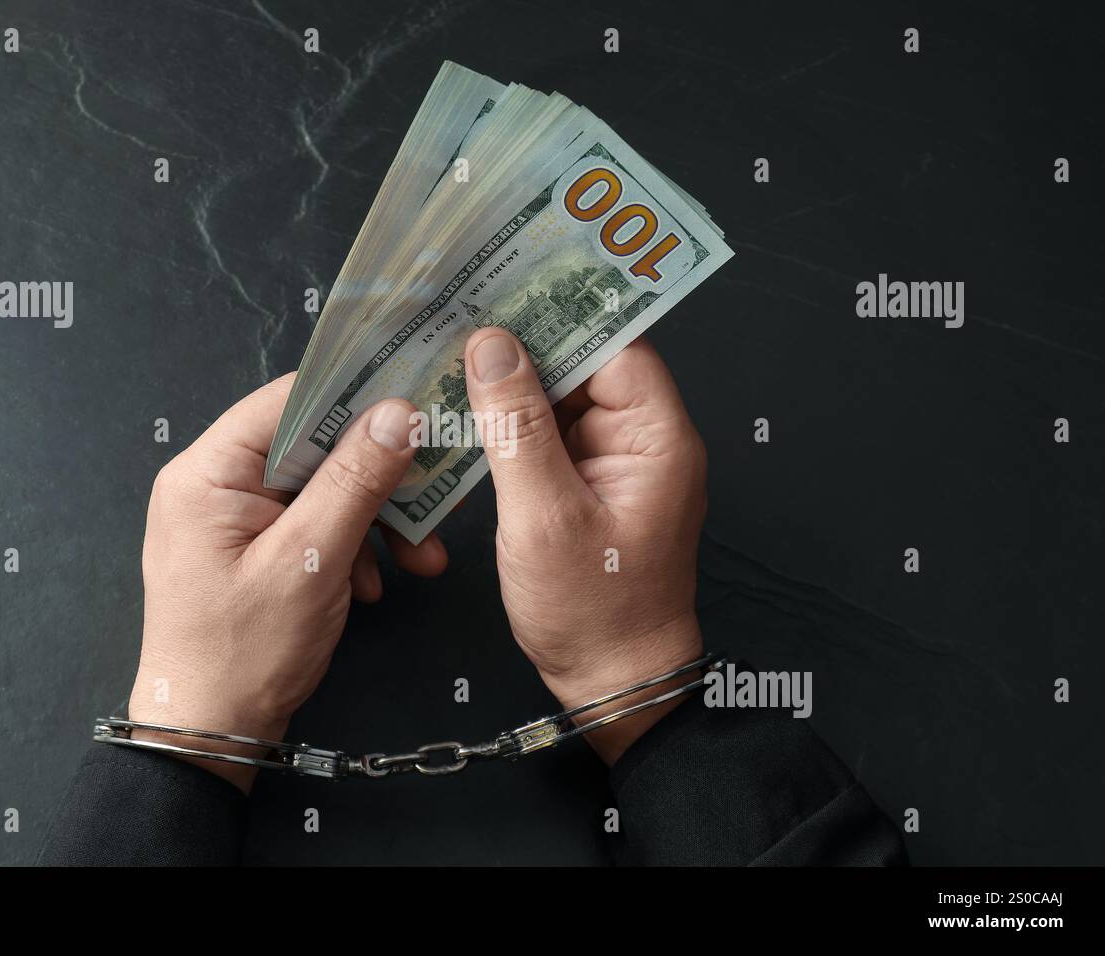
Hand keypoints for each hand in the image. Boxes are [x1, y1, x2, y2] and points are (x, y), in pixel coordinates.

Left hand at [128, 374, 446, 791]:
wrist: (210, 732)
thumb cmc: (242, 654)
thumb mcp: (310, 562)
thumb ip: (355, 481)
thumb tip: (397, 412)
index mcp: (207, 473)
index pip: (288, 400)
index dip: (355, 397)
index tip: (415, 403)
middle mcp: (213, 484)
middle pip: (311, 446)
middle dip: (376, 475)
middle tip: (431, 492)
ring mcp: (233, 519)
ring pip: (321, 487)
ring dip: (372, 518)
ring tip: (417, 557)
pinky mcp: (253, 549)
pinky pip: (313, 523)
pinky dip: (351, 546)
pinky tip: (376, 583)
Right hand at [464, 329, 706, 764]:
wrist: (612, 683)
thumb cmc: (593, 612)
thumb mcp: (545, 516)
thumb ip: (517, 428)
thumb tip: (492, 346)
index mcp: (656, 438)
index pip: (615, 344)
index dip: (562, 310)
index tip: (504, 283)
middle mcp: (642, 440)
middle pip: (583, 365)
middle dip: (523, 345)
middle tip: (459, 315)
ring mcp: (613, 463)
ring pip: (558, 399)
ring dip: (509, 387)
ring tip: (448, 359)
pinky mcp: (585, 486)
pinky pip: (546, 438)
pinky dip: (508, 428)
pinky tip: (464, 417)